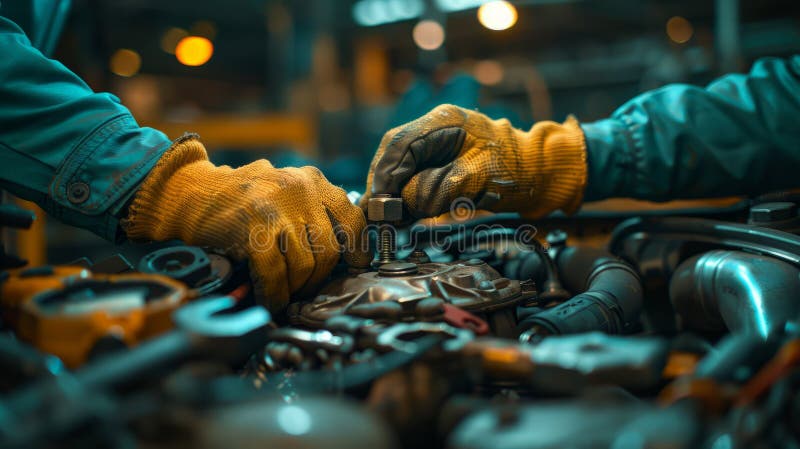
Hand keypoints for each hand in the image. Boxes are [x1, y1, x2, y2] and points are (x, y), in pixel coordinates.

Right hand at [124, 136, 368, 310]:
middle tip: (303, 289)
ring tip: (284, 294)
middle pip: (330, 250)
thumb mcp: (284, 192)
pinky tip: (269, 301)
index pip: (353, 218)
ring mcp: (278, 208)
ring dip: (294, 289)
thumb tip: (341, 254)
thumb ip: (312, 212)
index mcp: (312, 181)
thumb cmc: (238, 200)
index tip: (355, 267)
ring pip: (306, 266)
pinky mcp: (255, 227)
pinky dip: (274, 294)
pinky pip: (276, 274)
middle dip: (317, 278)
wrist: (189, 193)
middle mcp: (300, 189)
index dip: (358, 250)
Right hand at [361, 104, 587, 218]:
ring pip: (399, 166)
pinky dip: (405, 194)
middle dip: (384, 185)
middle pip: (393, 154)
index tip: (378, 204)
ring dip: (393, 192)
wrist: (536, 170)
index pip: (399, 145)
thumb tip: (402, 203)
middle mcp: (433, 127)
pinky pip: (412, 175)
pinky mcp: (436, 158)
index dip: (384, 176)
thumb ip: (435, 188)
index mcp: (443, 121)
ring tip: (388, 218)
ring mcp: (434, 141)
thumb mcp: (473, 179)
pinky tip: (401, 212)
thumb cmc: (513, 170)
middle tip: (377, 216)